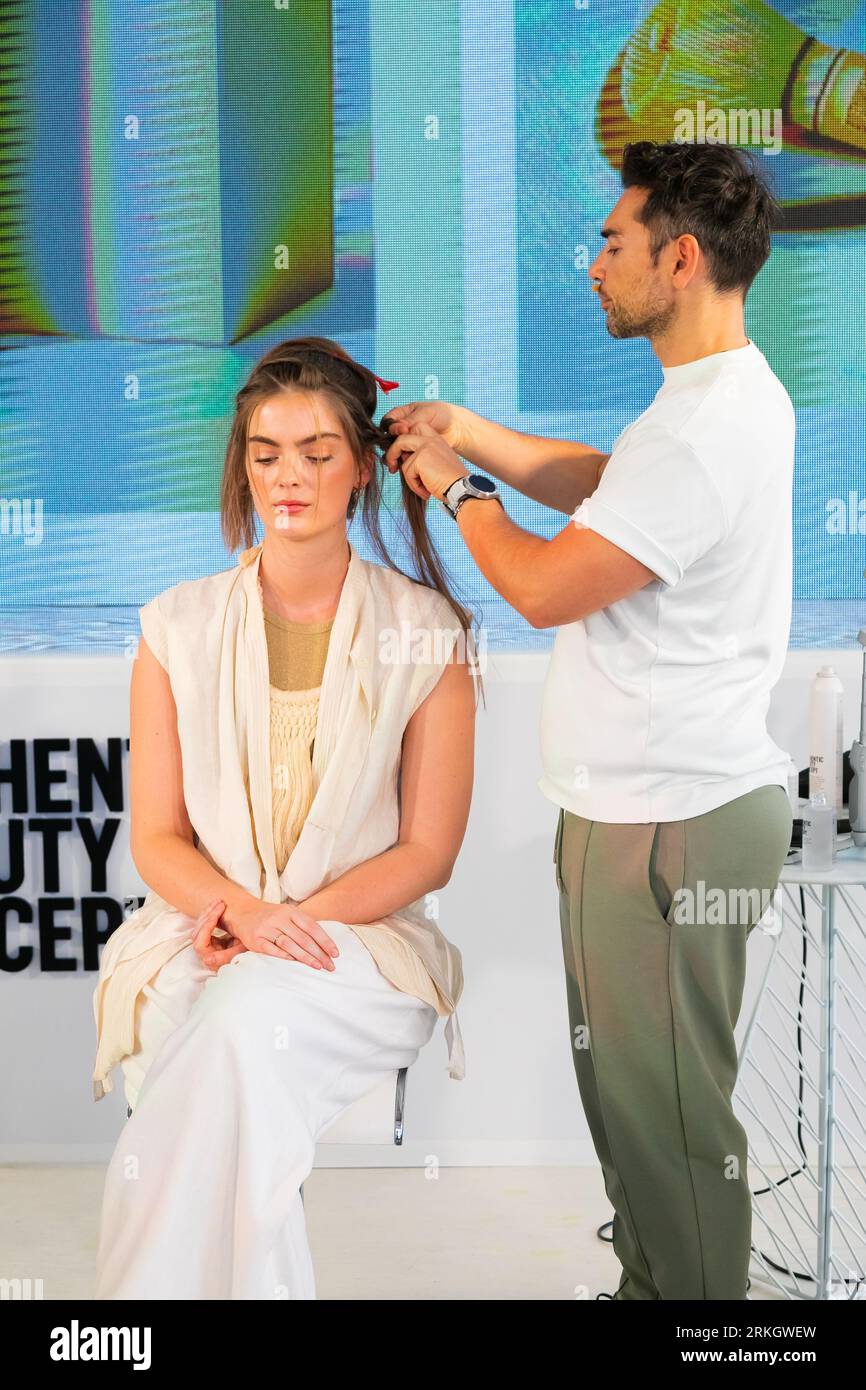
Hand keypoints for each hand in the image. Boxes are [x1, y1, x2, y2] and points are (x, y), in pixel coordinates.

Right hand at [197, 899, 340, 971]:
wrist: (243, 912)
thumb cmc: (271, 916)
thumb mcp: (288, 914)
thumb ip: (304, 925)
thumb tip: (326, 942)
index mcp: (291, 911)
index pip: (312, 927)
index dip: (325, 941)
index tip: (336, 953)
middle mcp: (279, 918)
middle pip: (304, 938)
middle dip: (319, 953)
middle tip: (330, 966)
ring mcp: (267, 928)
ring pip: (290, 944)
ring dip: (306, 957)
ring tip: (318, 967)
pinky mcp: (256, 939)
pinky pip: (272, 950)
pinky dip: (285, 957)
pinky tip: (296, 965)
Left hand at [380, 419, 468, 502]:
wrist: (461, 490)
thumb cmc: (450, 483)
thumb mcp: (434, 464)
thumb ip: (419, 456)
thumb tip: (399, 458)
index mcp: (436, 439)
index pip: (414, 430)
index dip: (404, 442)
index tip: (401, 457)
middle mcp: (431, 438)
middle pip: (402, 438)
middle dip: (393, 453)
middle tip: (392, 468)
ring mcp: (426, 446)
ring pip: (403, 460)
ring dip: (408, 477)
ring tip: (421, 488)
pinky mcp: (421, 457)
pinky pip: (407, 472)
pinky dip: (414, 485)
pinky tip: (426, 491)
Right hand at [381, 401, 472, 458]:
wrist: (456, 429)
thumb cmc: (443, 415)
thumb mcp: (425, 413)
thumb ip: (410, 420)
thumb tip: (398, 428)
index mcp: (403, 413)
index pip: (389, 420)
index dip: (391, 426)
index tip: (401, 431)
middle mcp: (403, 426)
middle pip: (389, 436)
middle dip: (390, 444)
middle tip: (395, 449)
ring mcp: (408, 439)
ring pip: (395, 448)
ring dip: (394, 455)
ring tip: (396, 460)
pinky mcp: (414, 450)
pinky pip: (404, 456)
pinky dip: (402, 461)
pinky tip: (403, 464)